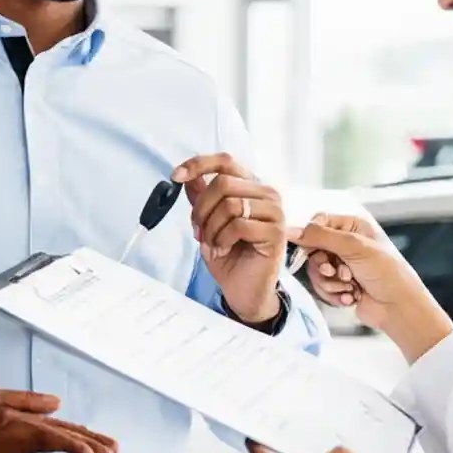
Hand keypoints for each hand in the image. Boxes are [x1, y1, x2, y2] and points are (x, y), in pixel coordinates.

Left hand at [172, 153, 284, 323]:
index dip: (199, 164)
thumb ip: (201, 197)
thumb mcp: (207, 222)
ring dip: (212, 227)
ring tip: (213, 243)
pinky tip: (224, 249)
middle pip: (223, 183)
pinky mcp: (276, 232)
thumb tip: (187, 175)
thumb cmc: (229, 256)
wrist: (243, 290)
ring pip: (230, 204)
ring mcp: (274, 212)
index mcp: (250, 186)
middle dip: (201, 209)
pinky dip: (223, 239)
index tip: (177, 176)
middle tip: (198, 231)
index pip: (226, 161)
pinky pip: (239, 225)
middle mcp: (267, 194)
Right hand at [295, 214, 452, 361]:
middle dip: (323, 266)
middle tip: (334, 272)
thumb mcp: (353, 247)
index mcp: (352, 227)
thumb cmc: (386, 272)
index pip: (318, 224)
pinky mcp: (341, 286)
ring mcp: (343, 266)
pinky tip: (352, 296)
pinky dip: (335, 294)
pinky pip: (323, 288)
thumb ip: (320, 236)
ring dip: (331, 283)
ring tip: (350, 286)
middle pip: (313, 250)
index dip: (311, 237)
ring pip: (317, 272)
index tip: (310, 250)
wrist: (399, 309)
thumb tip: (290, 230)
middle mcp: (347, 245)